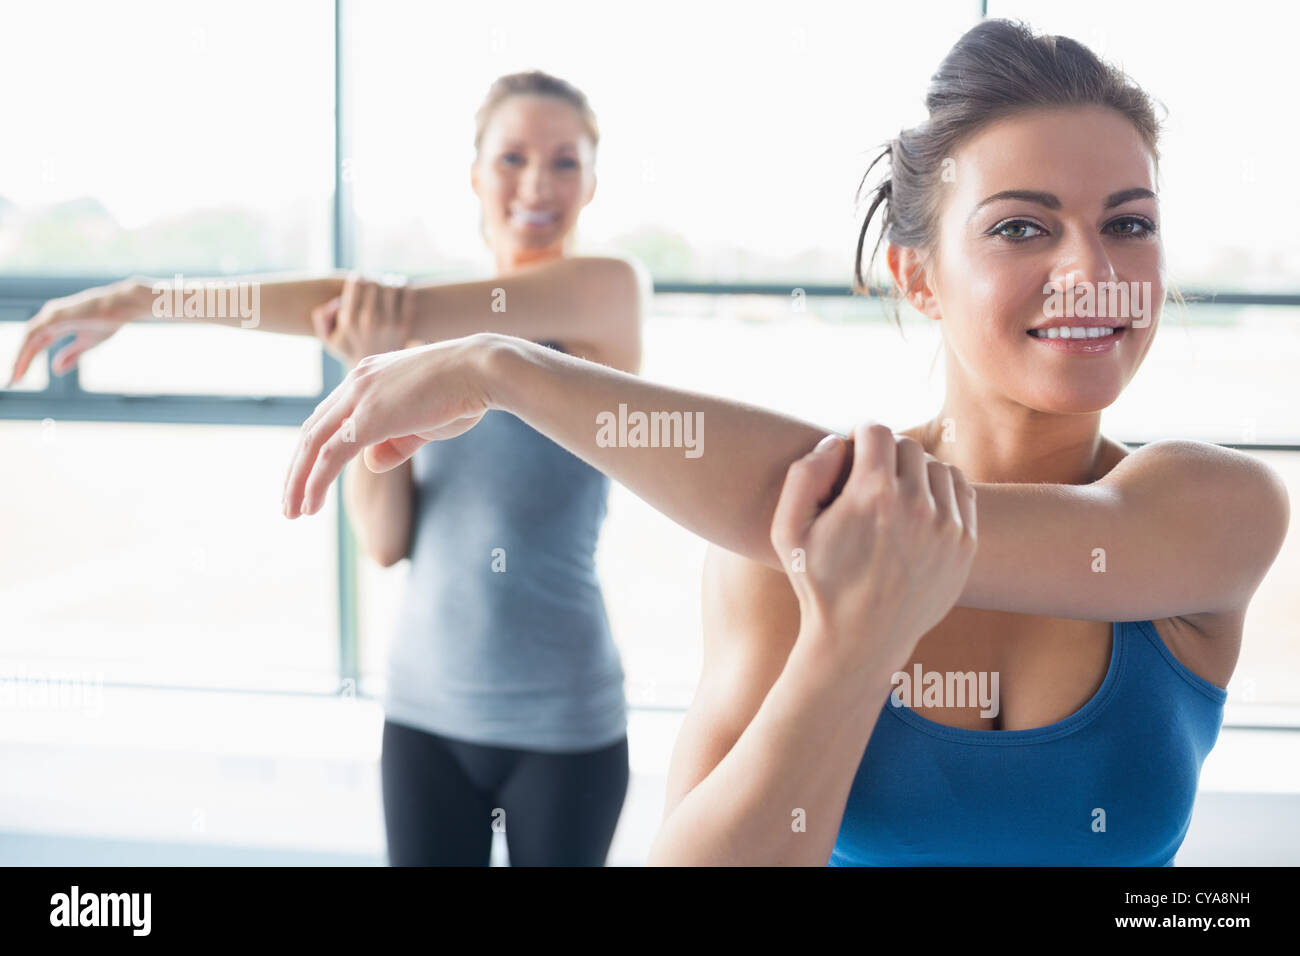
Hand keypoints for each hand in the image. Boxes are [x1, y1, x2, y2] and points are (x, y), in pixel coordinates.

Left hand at [6, 278, 145, 386]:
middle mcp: (49, 318)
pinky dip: (26, 349)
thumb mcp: (86, 344)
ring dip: (20, 358)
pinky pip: (34, 334)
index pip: (36, 345)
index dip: (27, 361)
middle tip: (12, 382)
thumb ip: (71, 355)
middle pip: (29, 343)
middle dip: (20, 362)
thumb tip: (55, 370)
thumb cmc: (108, 322)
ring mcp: (51, 315)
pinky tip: (21, 362)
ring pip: (28, 339)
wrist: (121, 307)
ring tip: (15, 376)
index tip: (19, 378)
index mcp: (57, 325)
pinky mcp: (54, 315)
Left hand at [281, 333, 497, 517]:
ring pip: (312, 445)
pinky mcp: (368, 419)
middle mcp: (356, 382)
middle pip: (311, 430)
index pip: (329, 416)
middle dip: (297, 469)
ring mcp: (359, 398)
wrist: (482, 370)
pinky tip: (309, 505)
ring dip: (298, 481)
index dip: (314, 449)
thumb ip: (396, 442)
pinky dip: (315, 482)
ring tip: (291, 512)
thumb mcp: (424, 422)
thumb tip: (370, 463)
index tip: (308, 474)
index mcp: (368, 376)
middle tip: (288, 500)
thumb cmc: (463, 392)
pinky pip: (330, 456)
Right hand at [310, 272, 411, 369]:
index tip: (359, 280)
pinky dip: (405, 288)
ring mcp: (388, 324)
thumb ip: (322, 318)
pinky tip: (400, 289)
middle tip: (374, 282)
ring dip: (389, 282)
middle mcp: (369, 322)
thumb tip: (336, 301)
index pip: (356, 285)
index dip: (358, 278)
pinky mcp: (404, 326)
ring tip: (387, 284)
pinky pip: (408, 297)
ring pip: (391, 287)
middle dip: (373, 280)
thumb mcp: (328, 340)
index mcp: (349, 322)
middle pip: (374, 284)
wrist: (376, 375)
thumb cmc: (350, 352)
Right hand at [770, 423, 976, 671]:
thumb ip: (805, 473)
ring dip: (915, 472)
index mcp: (873, 495)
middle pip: (908, 446)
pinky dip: (941, 491)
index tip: (853, 454)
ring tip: (894, 495)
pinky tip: (919, 508)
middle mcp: (916, 505)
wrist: (859, 641)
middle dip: (885, 454)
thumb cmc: (818, 584)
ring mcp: (946, 525)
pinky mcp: (965, 544)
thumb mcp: (788, 530)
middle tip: (869, 479)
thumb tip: (836, 441)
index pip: (877, 430)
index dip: (859, 436)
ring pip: (937, 467)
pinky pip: (960, 492)